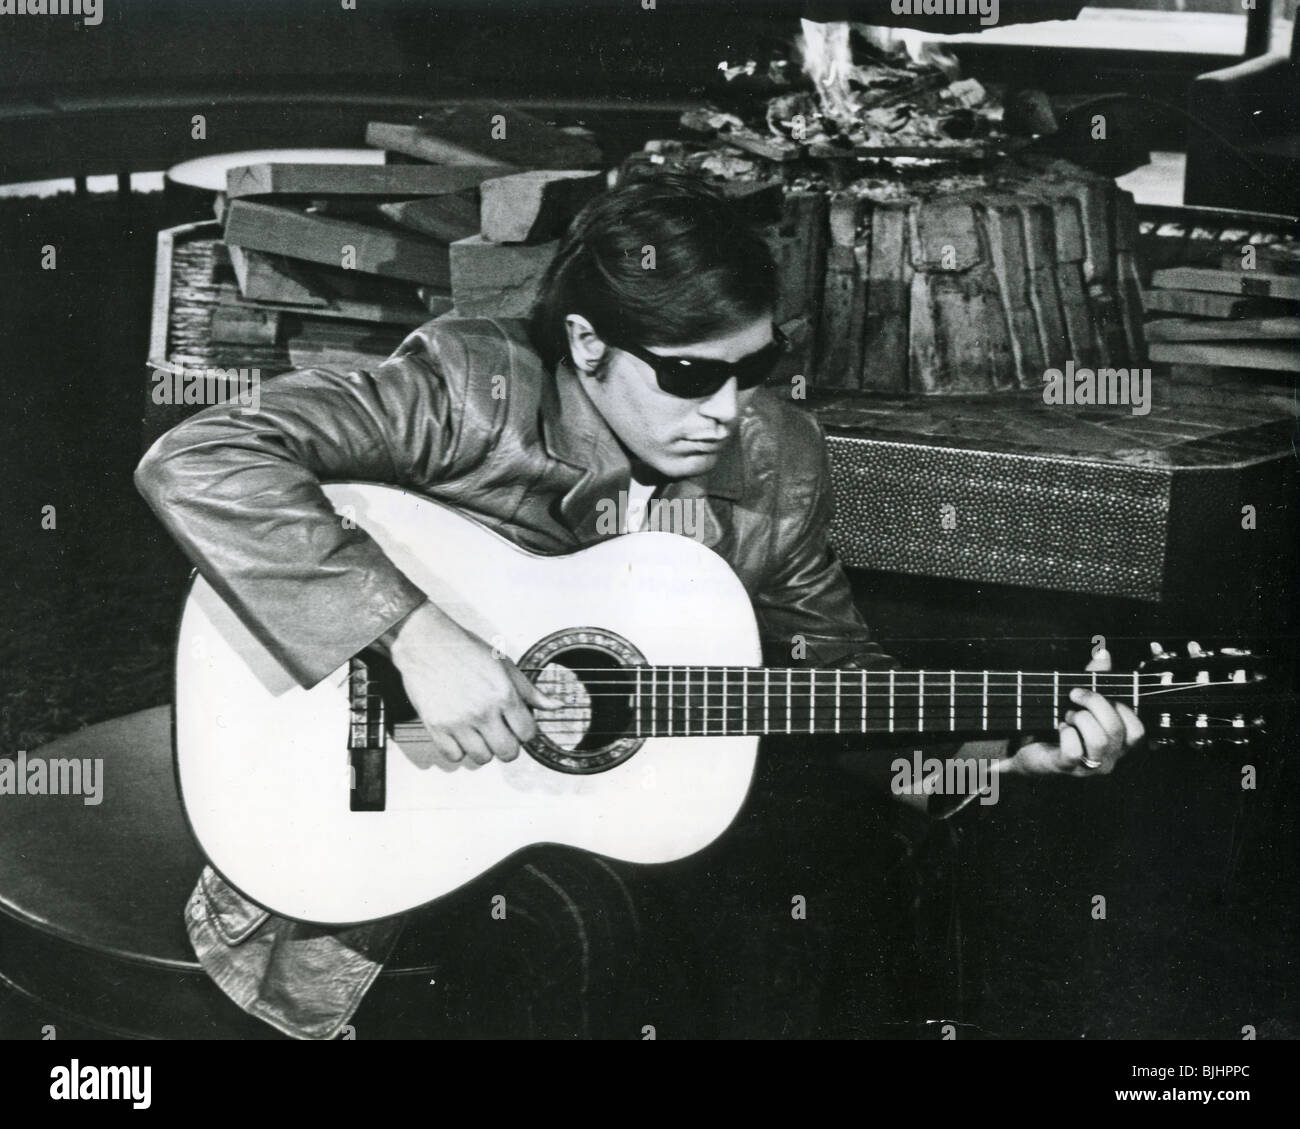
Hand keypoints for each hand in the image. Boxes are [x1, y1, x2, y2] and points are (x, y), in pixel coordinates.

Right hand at [379, 601, 561, 766]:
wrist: (426, 642)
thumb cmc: (465, 650)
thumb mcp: (504, 665)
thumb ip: (530, 691)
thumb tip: (556, 705)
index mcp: (503, 694)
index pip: (528, 733)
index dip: (525, 731)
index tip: (517, 725)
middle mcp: (483, 711)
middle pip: (508, 752)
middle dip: (509, 746)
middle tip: (501, 734)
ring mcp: (459, 721)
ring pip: (482, 758)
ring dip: (483, 748)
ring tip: (479, 732)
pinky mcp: (436, 727)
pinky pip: (454, 756)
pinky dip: (458, 750)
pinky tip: (460, 734)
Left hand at [1001, 646, 1144, 777]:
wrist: (1027, 745)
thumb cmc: (1060, 722)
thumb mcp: (1080, 699)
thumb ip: (1095, 678)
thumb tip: (1103, 653)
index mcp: (1117, 744)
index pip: (1137, 731)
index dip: (1122, 708)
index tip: (1101, 695)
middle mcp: (1109, 758)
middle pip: (1116, 729)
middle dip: (1093, 703)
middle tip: (1073, 695)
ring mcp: (1089, 767)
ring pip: (1099, 740)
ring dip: (1080, 719)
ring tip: (1067, 716)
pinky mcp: (1066, 767)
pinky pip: (1073, 750)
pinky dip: (1065, 732)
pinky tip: (1059, 728)